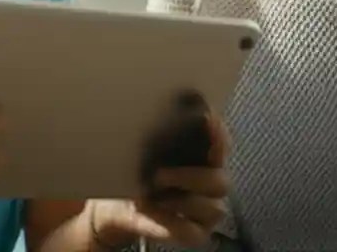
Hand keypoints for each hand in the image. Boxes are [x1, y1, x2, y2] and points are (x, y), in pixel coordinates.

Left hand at [91, 97, 230, 248]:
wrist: (115, 205)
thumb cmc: (134, 172)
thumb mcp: (141, 147)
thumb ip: (158, 129)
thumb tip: (159, 101)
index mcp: (203, 157)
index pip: (222, 143)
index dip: (219, 133)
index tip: (208, 119)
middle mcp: (210, 184)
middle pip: (221, 181)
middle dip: (192, 176)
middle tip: (160, 174)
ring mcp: (205, 212)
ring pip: (212, 209)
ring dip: (182, 200)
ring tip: (154, 192)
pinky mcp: (194, 233)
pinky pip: (191, 231)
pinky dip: (170, 220)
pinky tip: (152, 209)